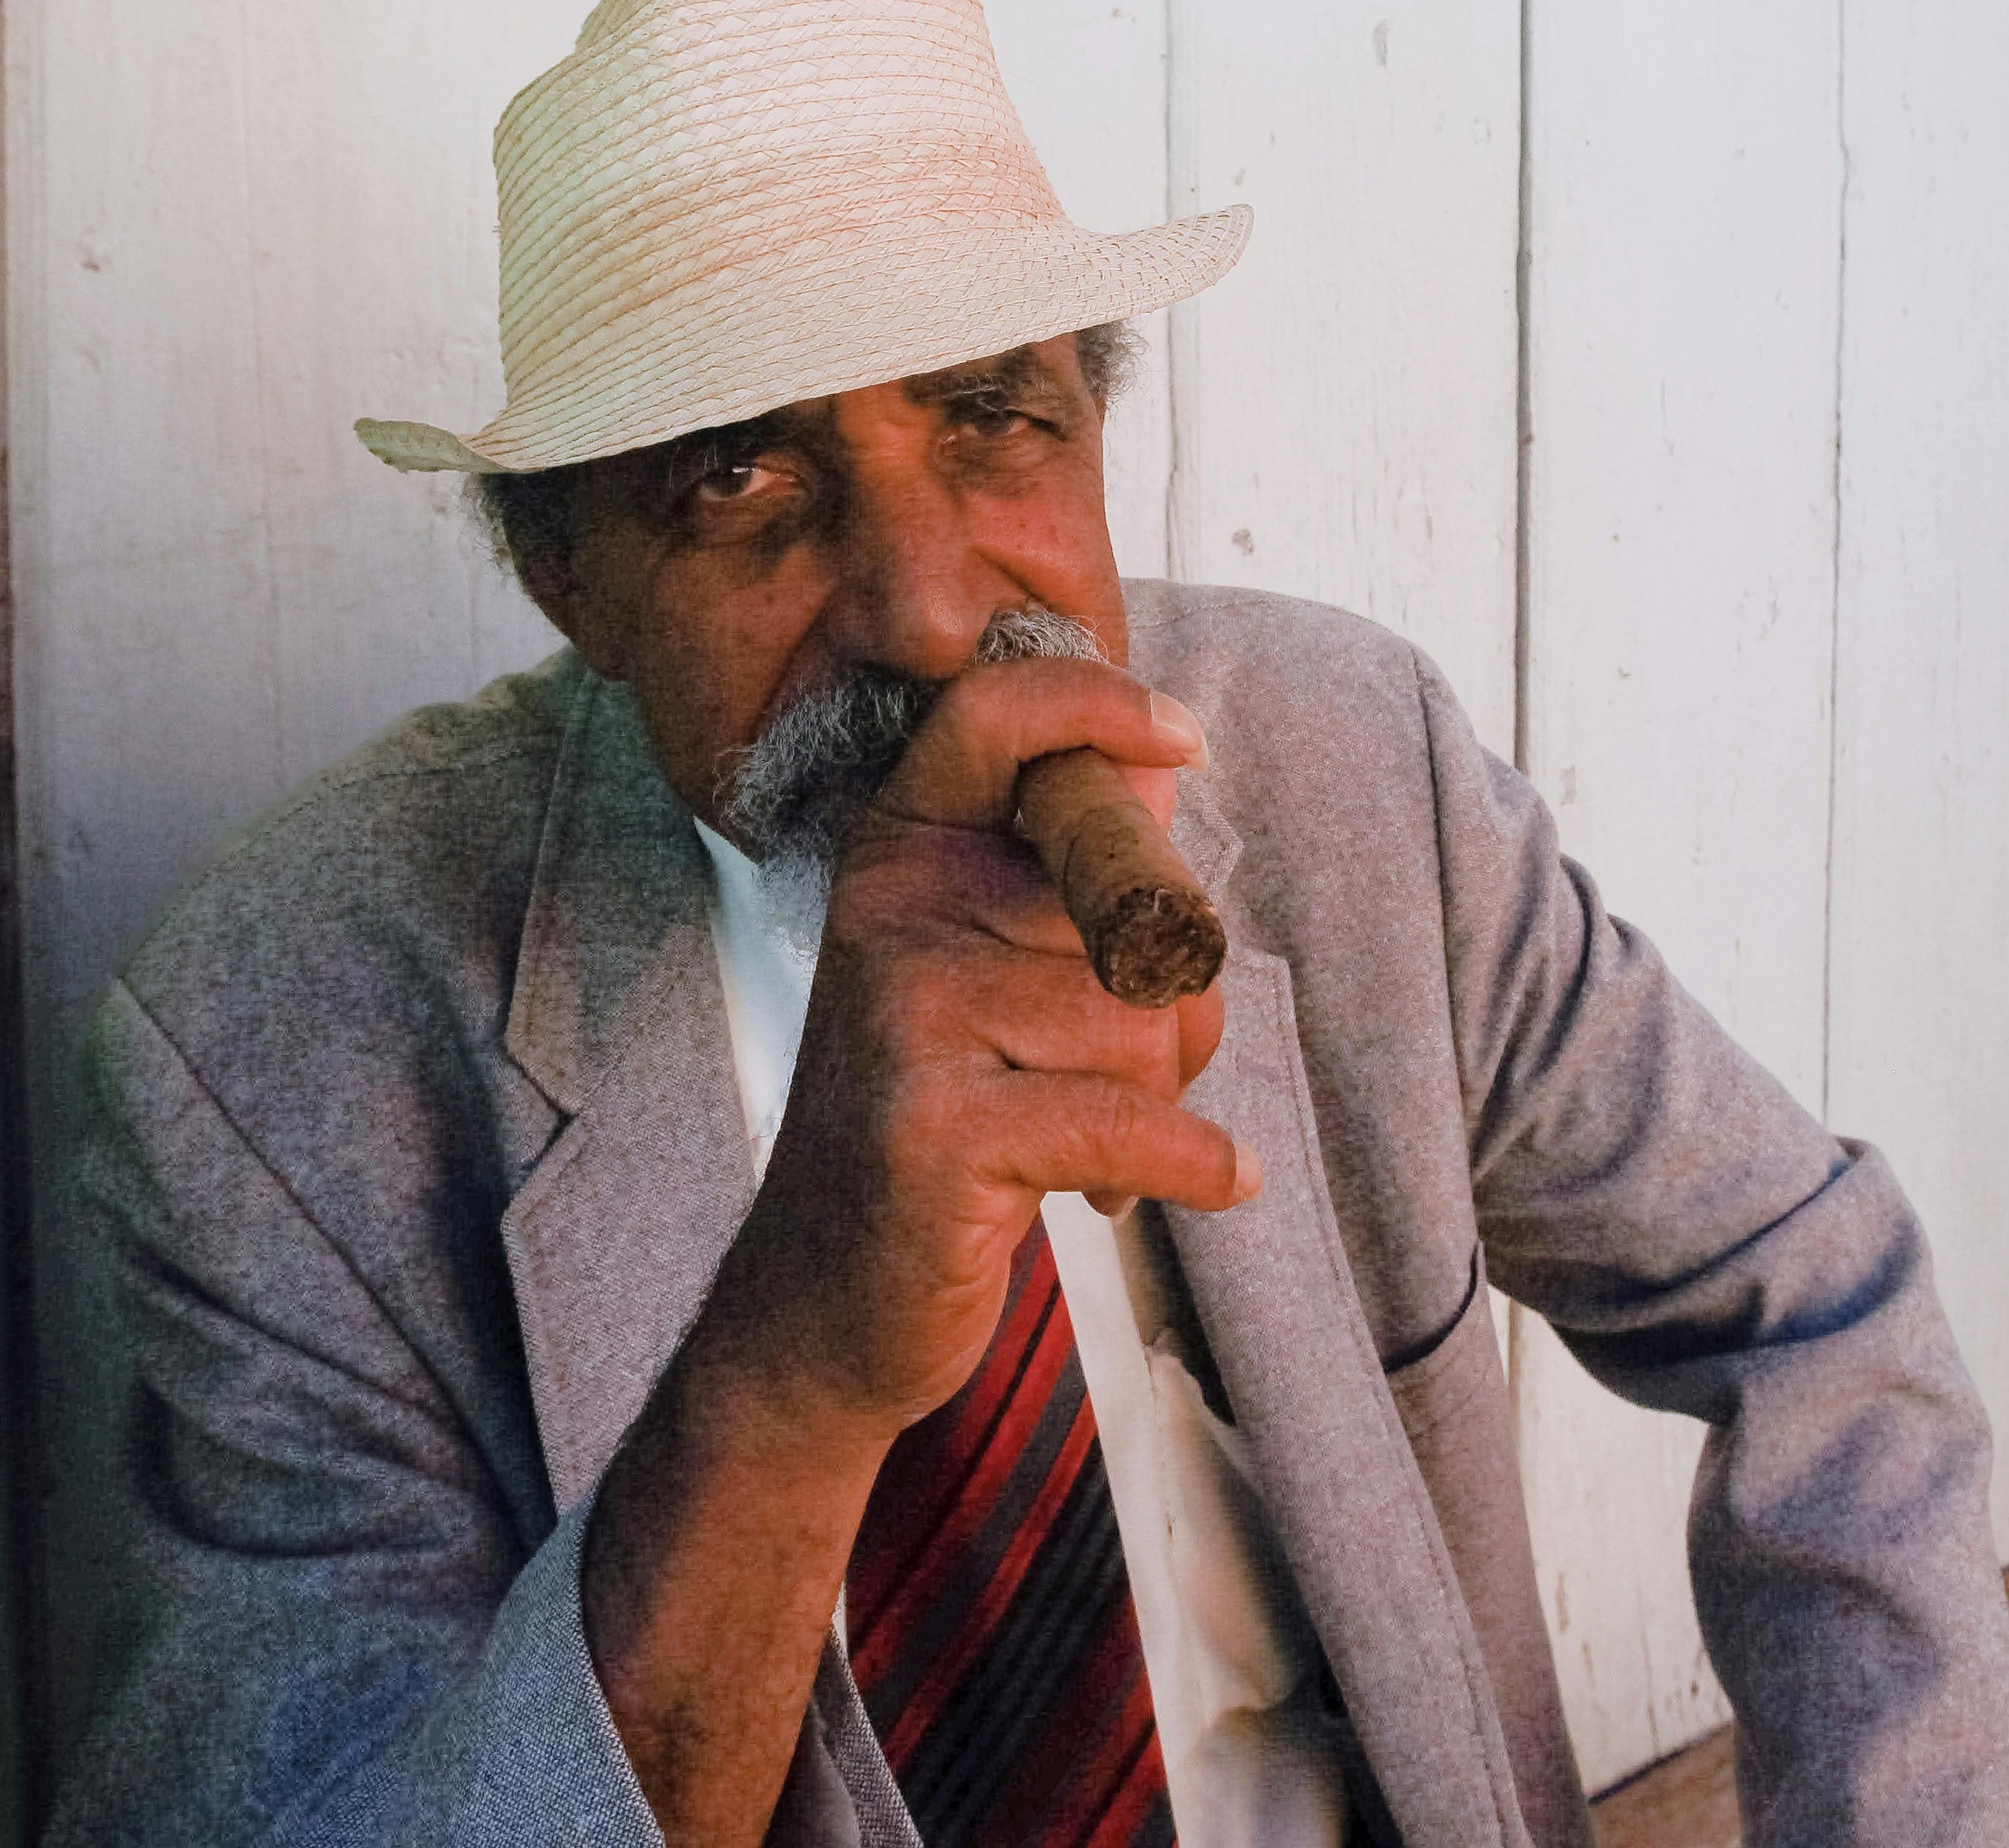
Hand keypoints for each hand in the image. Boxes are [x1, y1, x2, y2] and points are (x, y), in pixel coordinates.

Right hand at [701, 656, 1252, 1439]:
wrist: (825, 1302)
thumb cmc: (941, 1130)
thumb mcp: (993, 978)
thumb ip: (1071, 883)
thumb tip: (1161, 768)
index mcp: (902, 853)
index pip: (993, 715)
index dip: (1098, 706)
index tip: (1180, 740)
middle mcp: (893, 911)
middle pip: (1130, 900)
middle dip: (1170, 1004)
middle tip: (1132, 1076)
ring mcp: (906, 1015)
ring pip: (1143, 1019)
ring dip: (1157, 1103)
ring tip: (1083, 1147)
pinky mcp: (936, 1126)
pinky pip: (1133, 1121)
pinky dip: (1184, 1168)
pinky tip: (1153, 1194)